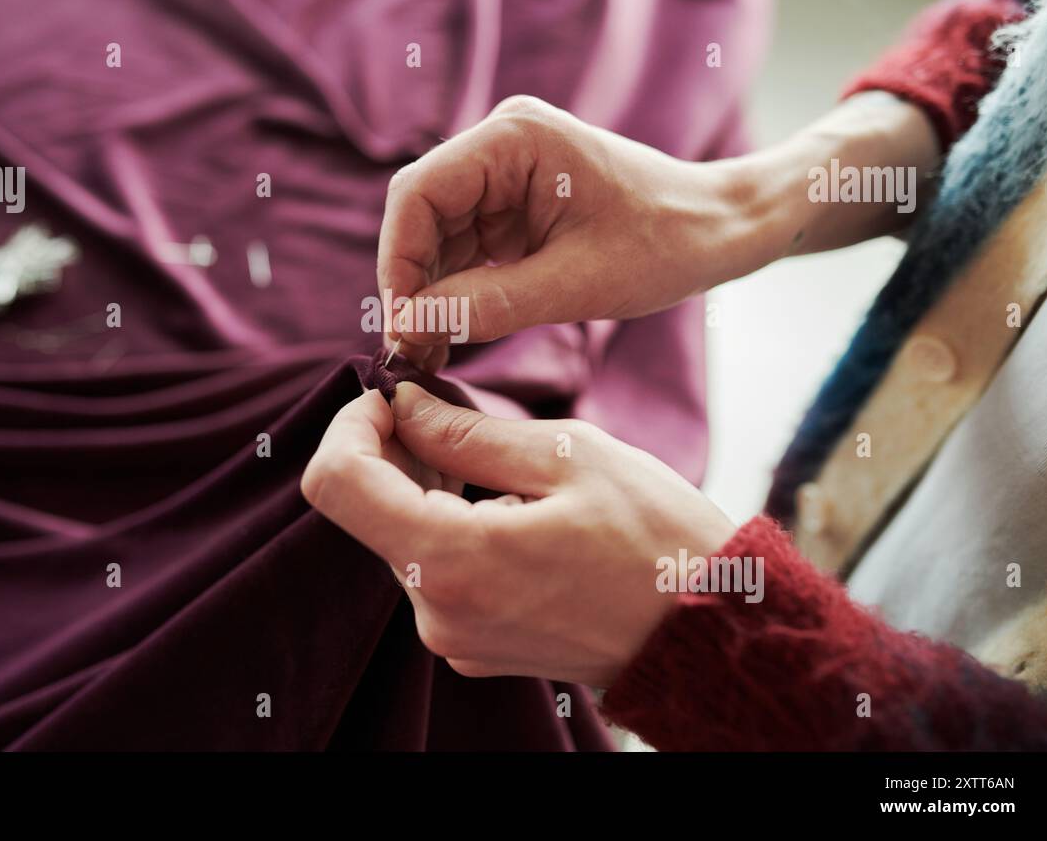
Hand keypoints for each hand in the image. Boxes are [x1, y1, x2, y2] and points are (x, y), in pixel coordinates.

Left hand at [300, 382, 734, 686]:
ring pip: (401, 538)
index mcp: (451, 561)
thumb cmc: (655, 539)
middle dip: (397, 452)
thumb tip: (401, 407)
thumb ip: (467, 432)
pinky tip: (508, 509)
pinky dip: (450, 527)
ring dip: (428, 489)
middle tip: (454, 417)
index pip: (336, 484)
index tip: (391, 399)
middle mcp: (437, 611)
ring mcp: (454, 637)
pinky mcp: (473, 646)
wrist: (710, 634)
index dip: (350, 426)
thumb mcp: (566, 457)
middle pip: (368, 511)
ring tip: (502, 468)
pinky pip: (434, 573)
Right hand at [379, 92, 941, 370]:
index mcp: (514, 139)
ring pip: (435, 237)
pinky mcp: (512, 208)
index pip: (418, 192)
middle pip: (419, 214)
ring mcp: (503, 177)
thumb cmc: (667, 244)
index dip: (398, 260)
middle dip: (411, 283)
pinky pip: (463, 249)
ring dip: (429, 294)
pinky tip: (451, 336)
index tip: (401, 324)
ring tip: (429, 355)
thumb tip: (409, 329)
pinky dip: (454, 293)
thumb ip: (488, 305)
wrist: (723, 230)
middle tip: (410, 351)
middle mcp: (499, 146)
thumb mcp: (576, 285)